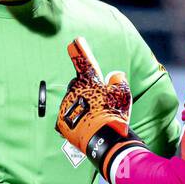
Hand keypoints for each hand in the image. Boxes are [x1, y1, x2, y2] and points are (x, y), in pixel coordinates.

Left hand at [54, 36, 142, 178]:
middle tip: (98, 100)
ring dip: (81, 103)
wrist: (102, 141)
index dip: (80, 50)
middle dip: (86, 88)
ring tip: (94, 116)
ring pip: (73, 98)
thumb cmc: (114, 115)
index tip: (74, 42)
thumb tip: (114, 75)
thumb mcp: (123, 94)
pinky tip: (84, 123)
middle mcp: (74, 90)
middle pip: (79, 83)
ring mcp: (66, 105)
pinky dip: (75, 116)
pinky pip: (68, 114)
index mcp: (89, 81)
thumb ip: (118, 81)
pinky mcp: (61, 120)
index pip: (84, 61)